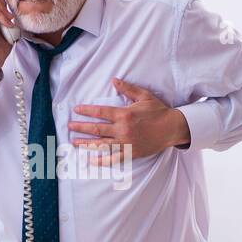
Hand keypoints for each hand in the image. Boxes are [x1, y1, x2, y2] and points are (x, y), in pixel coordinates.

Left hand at [69, 78, 190, 163]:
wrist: (172, 128)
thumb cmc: (158, 111)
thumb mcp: (144, 96)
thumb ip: (128, 89)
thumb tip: (114, 80)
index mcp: (124, 114)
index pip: (100, 111)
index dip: (86, 111)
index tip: (76, 110)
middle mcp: (122, 129)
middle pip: (97, 128)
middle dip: (81, 127)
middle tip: (69, 126)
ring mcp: (126, 142)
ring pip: (101, 144)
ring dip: (86, 143)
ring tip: (73, 142)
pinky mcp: (130, 153)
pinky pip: (113, 159)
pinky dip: (101, 161)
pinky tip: (90, 161)